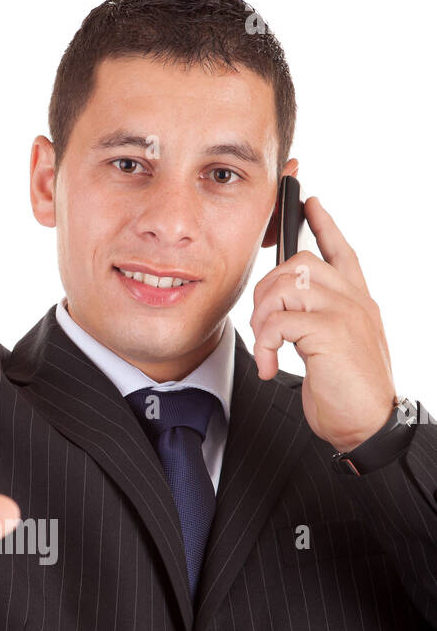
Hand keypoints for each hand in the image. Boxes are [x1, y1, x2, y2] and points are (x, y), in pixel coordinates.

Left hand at [250, 196, 396, 452]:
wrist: (367, 426)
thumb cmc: (348, 395)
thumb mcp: (334, 350)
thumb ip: (320, 324)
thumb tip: (290, 315)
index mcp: (358, 302)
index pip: (341, 251)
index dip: (324, 225)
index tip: (309, 204)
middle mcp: (355, 301)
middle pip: (301, 263)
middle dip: (267, 290)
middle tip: (262, 325)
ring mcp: (345, 313)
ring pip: (287, 286)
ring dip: (263, 318)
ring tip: (267, 349)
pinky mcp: (331, 332)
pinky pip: (280, 321)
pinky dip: (265, 344)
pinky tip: (270, 366)